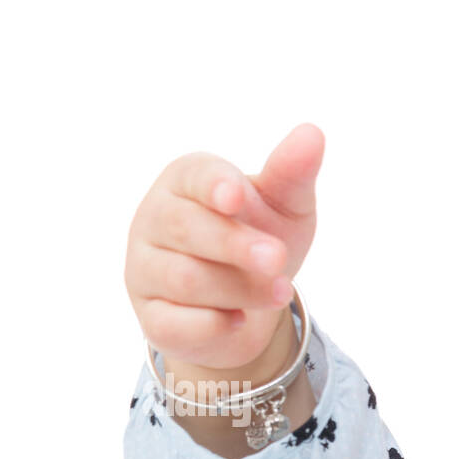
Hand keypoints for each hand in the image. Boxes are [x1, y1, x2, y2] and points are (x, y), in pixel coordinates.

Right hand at [125, 123, 324, 371]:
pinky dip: (214, 325)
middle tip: (275, 257)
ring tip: (281, 292)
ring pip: (186, 280)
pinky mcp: (153, 318)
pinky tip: (239, 320)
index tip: (236, 196)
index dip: (213, 185)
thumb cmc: (260, 239)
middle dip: (235, 245)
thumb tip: (313, 133)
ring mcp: (146, 270)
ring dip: (240, 289)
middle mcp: (155, 220)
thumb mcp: (284, 208)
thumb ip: (292, 174)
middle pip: (188, 230)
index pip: (192, 177)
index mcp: (186, 182)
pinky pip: (178, 323)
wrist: (247, 308)